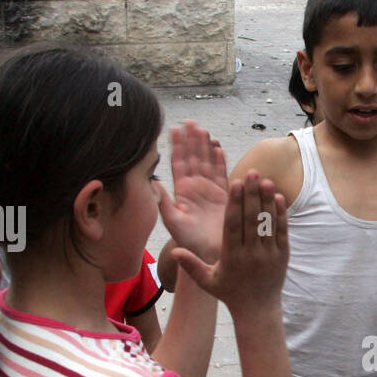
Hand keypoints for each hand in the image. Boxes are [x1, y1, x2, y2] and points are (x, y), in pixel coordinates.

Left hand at [158, 121, 227, 263]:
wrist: (208, 254)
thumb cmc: (189, 242)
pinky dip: (220, 162)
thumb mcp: (173, 222)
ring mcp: (210, 191)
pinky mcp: (224, 197)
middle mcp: (195, 189)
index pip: (178, 163)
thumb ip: (163, 202)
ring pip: (207, 163)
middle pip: (194, 158)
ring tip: (203, 130)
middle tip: (190, 122)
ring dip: (205, 147)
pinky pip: (222, 175)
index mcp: (182, 192)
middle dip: (192, 140)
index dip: (177, 146)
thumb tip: (152, 182)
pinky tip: (218, 148)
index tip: (174, 129)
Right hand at [174, 171, 287, 311]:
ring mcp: (269, 254)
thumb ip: (191, 265)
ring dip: (268, 200)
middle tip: (252, 172)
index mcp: (232, 257)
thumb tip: (174, 251)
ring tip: (266, 179)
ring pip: (268, 223)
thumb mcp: (207, 281)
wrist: (257, 310)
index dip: (235, 203)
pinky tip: (278, 197)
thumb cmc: (229, 292)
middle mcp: (251, 254)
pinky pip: (282, 232)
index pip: (233, 226)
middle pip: (251, 220)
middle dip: (252, 195)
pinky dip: (280, 214)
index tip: (235, 183)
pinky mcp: (282, 255)